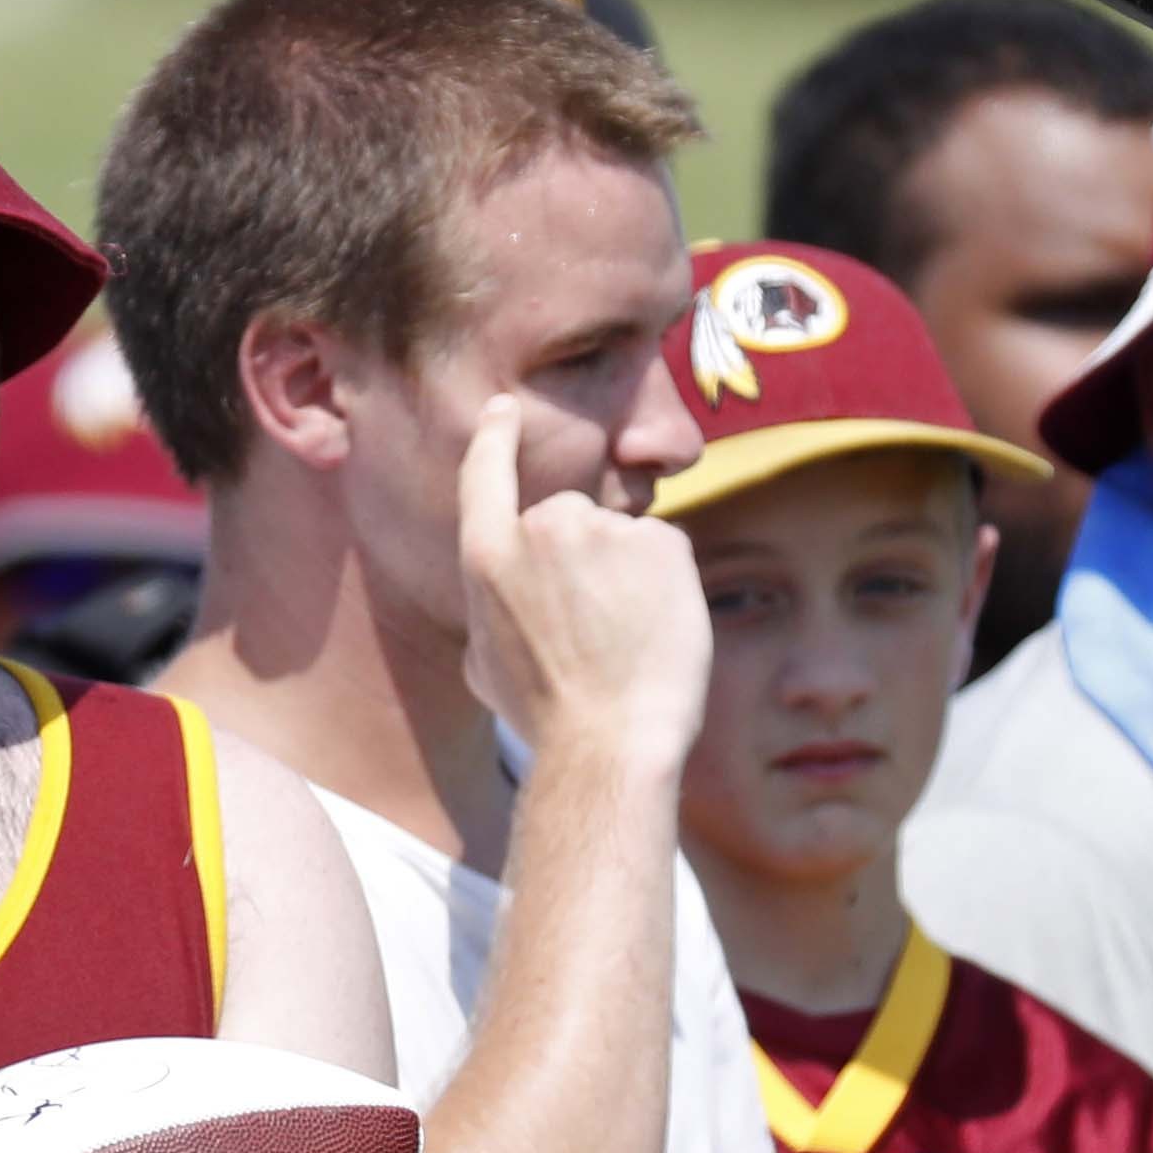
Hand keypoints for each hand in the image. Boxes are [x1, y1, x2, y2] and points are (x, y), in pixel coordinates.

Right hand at [453, 395, 709, 766]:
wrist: (607, 742)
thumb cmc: (544, 717)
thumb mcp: (485, 661)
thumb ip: (494, 606)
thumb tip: (513, 594)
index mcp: (487, 558)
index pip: (485, 472)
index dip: (496, 437)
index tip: (503, 410)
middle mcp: (542, 528)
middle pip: (568, 518)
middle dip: (584, 557)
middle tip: (591, 628)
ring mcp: (603, 530)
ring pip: (621, 538)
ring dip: (627, 575)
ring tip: (623, 640)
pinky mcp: (661, 541)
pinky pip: (664, 551)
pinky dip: (666, 586)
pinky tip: (654, 632)